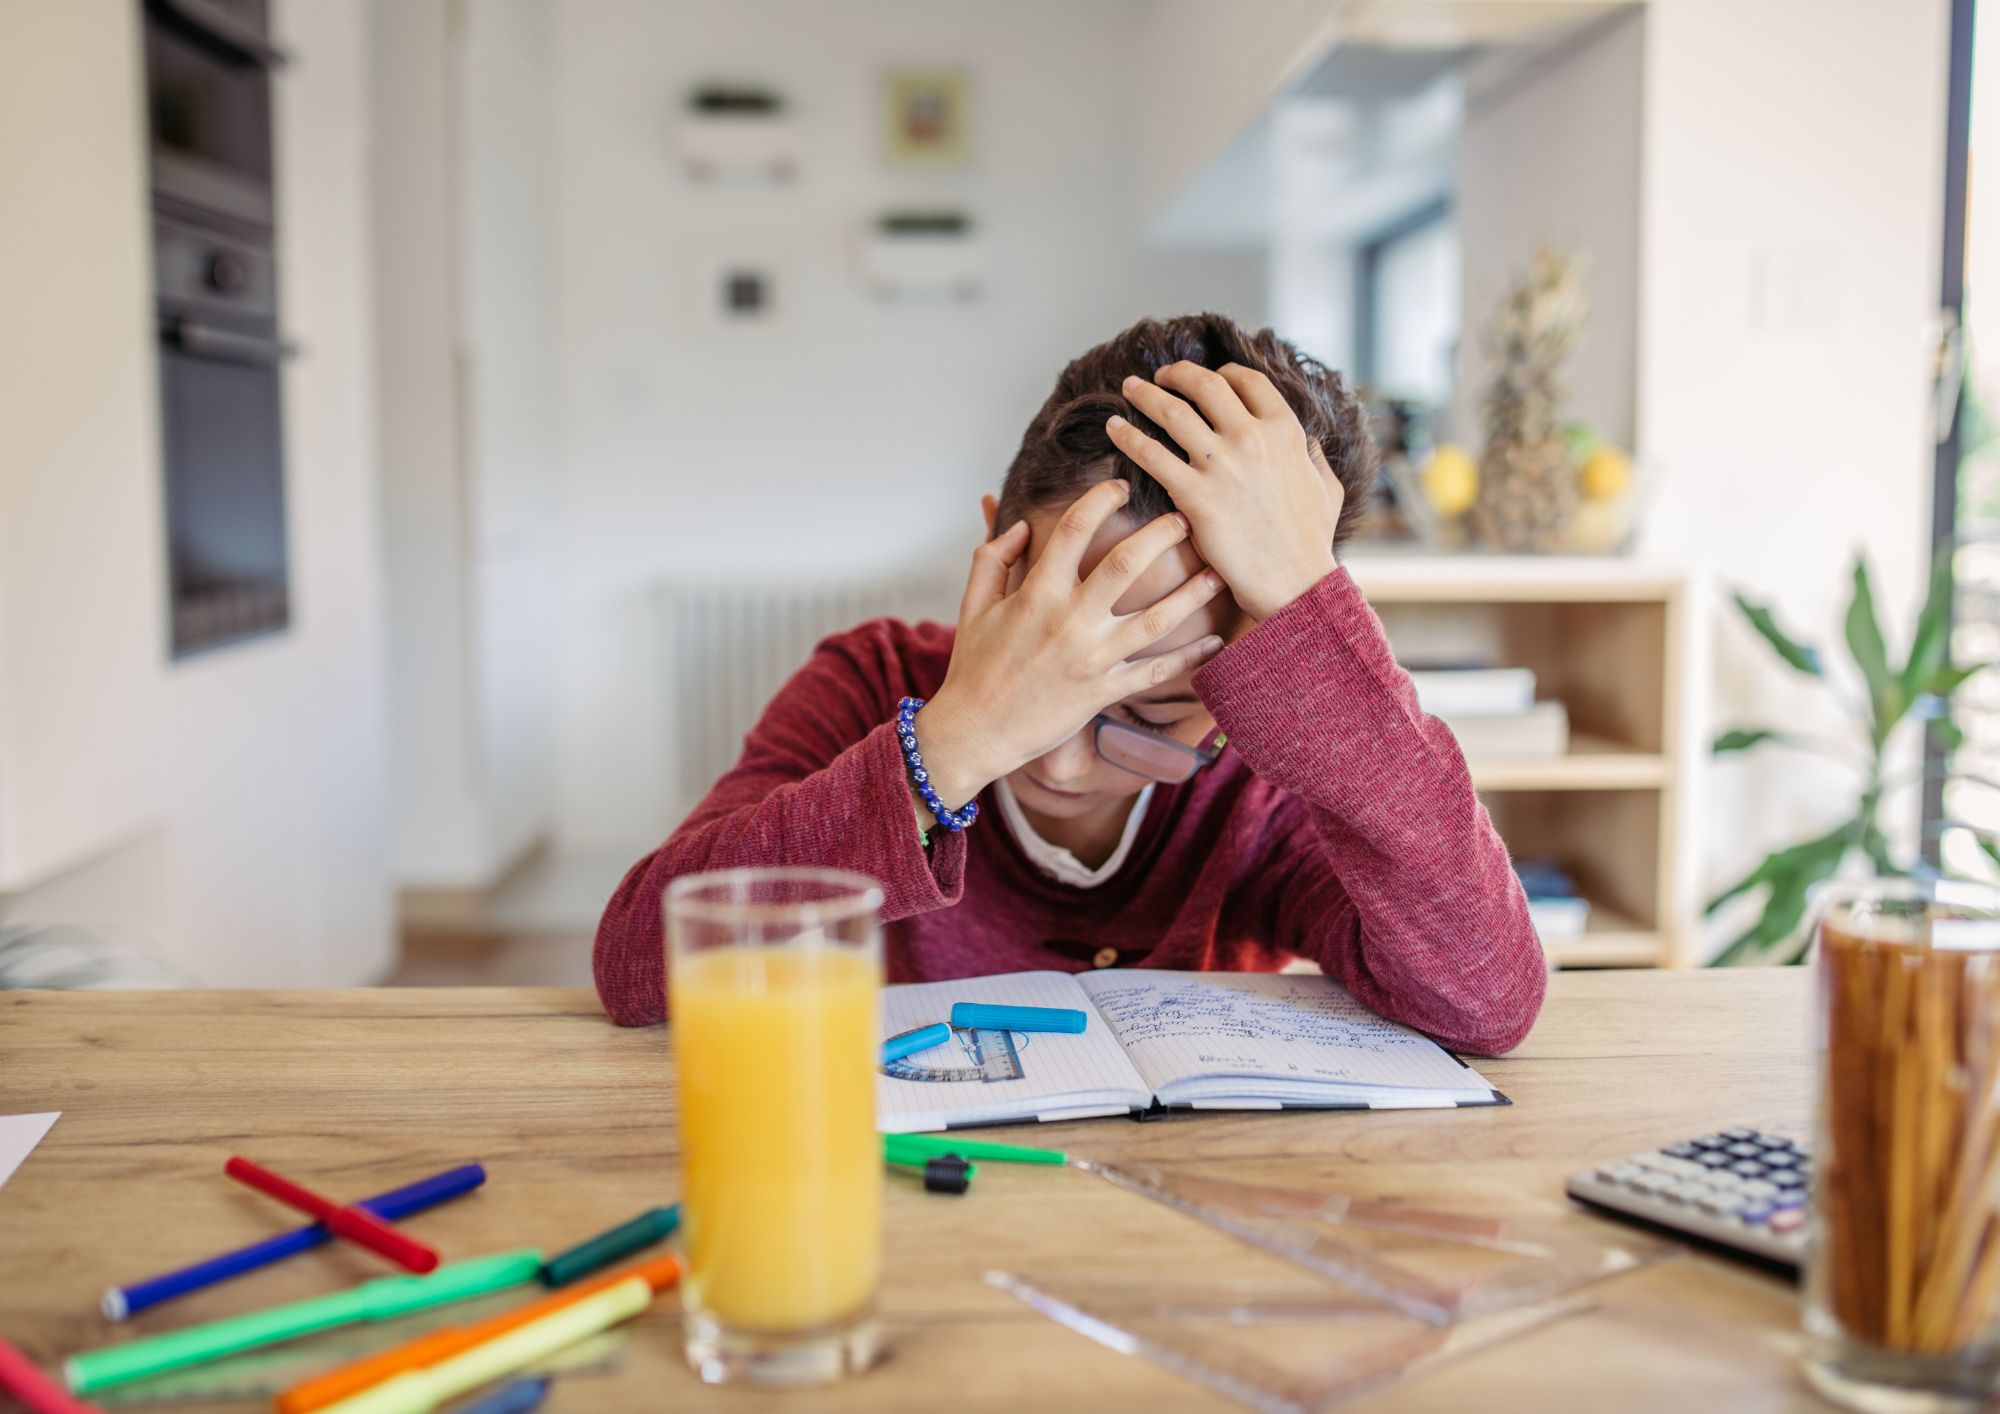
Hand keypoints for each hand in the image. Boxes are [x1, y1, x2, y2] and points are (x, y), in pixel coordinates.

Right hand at [914, 479, 1228, 809]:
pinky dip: (1189, 658)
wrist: (976, 732)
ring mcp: (1091, 658)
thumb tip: (1019, 525)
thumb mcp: (973, 605)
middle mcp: (1069, 621)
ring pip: (1156, 619)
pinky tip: (1215, 642)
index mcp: (1036, 593)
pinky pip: (1156, 671)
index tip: (1120, 487)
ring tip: (1216, 574)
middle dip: (1162, 535)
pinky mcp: (1104, 691)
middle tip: (1184, 519)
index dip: (1101, 498)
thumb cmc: (973, 667)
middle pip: (1127, 564)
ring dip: (1192, 593)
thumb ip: (992, 558)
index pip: (1075, 529)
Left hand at [1106, 361, 1342, 621]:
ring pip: (1173, 412)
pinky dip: (1128, 436)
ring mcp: (1221, 465)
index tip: (1207, 375)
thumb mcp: (1327, 488)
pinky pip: (1152, 454)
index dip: (1223, 372)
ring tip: (1128, 388)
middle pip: (1205, 385)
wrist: (1294, 582)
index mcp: (1285, 430)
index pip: (1248, 380)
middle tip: (1161, 375)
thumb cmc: (1311, 540)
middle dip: (1178, 373)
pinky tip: (1113, 427)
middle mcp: (1252, 437)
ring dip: (1145, 394)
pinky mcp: (1195, 495)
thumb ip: (1315, 457)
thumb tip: (1310, 441)